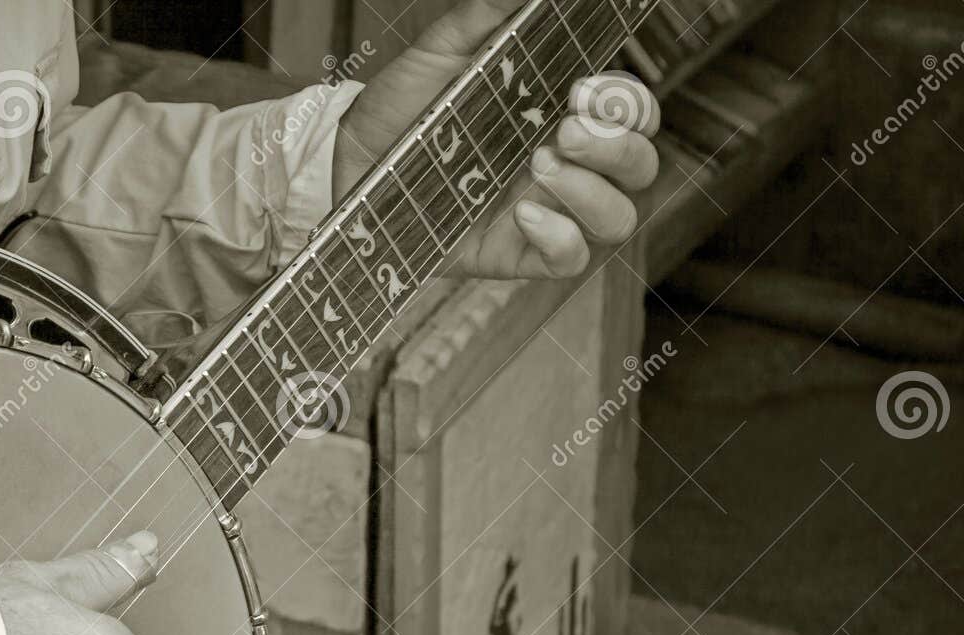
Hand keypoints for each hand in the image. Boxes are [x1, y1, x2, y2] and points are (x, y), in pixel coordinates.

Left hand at [335, 0, 660, 279]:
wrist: (347, 163)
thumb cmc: (400, 108)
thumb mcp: (440, 52)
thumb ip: (485, 18)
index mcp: (561, 115)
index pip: (632, 113)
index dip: (630, 104)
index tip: (584, 90)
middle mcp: (565, 166)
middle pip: (639, 166)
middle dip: (618, 147)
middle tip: (564, 130)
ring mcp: (544, 213)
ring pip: (616, 218)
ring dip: (593, 192)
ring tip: (538, 166)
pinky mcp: (515, 255)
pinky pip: (570, 260)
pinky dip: (562, 238)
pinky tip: (522, 216)